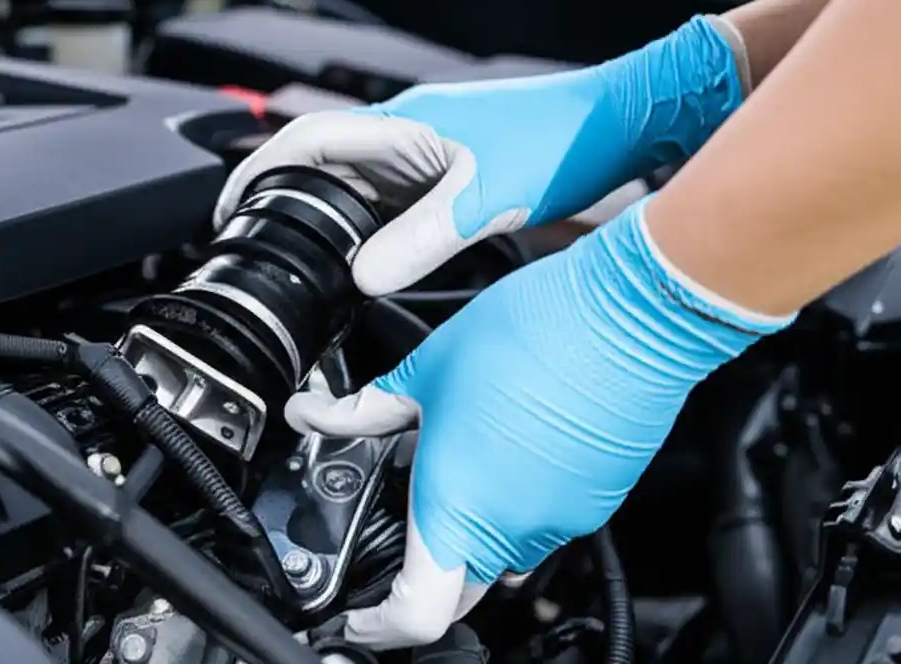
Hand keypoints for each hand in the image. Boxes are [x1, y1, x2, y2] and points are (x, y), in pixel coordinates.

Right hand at [216, 16, 745, 295]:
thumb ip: (419, 243)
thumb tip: (363, 280)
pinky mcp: (446, 175)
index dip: (257, 174)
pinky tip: (368, 264)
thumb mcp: (484, 201)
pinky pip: (388, 204)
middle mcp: (404, 136)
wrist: (618, 127)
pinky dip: (368, 233)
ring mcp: (425, 155)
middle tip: (259, 250)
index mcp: (400, 127)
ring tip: (305, 268)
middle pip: (321, 168)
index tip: (229, 211)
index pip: (303, 141)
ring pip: (355, 190)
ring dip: (328, 223)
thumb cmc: (561, 141)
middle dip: (284, 206)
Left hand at [285, 198, 791, 649]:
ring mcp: (559, 521)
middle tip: (396, 538)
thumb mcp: (426, 370)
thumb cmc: (534, 334)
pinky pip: (544, 527)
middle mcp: (513, 531)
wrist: (631, 316)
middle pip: (458, 594)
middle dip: (419, 581)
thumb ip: (364, 409)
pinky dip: (516, 509)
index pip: (416, 617)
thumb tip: (313, 415)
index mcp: (459, 509)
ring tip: (455, 479)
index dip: (377, 627)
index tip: (360, 616)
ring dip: (473, 539)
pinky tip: (506, 456)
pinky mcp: (593, 502)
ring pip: (505, 561)